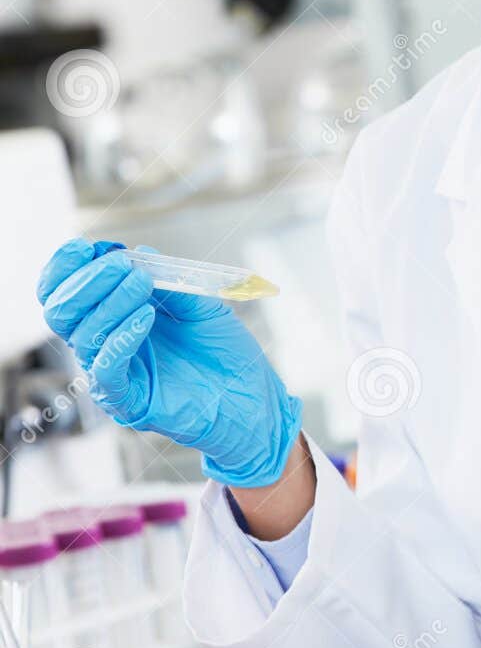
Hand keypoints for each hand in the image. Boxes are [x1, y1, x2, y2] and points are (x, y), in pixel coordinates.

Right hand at [36, 238, 302, 486]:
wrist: (253, 398)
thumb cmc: (225, 352)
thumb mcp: (200, 305)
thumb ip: (170, 282)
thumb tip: (141, 251)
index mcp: (112, 317)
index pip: (64, 293)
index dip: (65, 268)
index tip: (85, 246)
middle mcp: (104, 345)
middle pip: (61, 312)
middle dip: (86, 282)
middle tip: (120, 264)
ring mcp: (113, 374)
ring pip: (83, 336)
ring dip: (110, 302)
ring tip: (141, 283)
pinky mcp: (127, 401)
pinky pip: (106, 370)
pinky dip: (120, 338)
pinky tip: (145, 317)